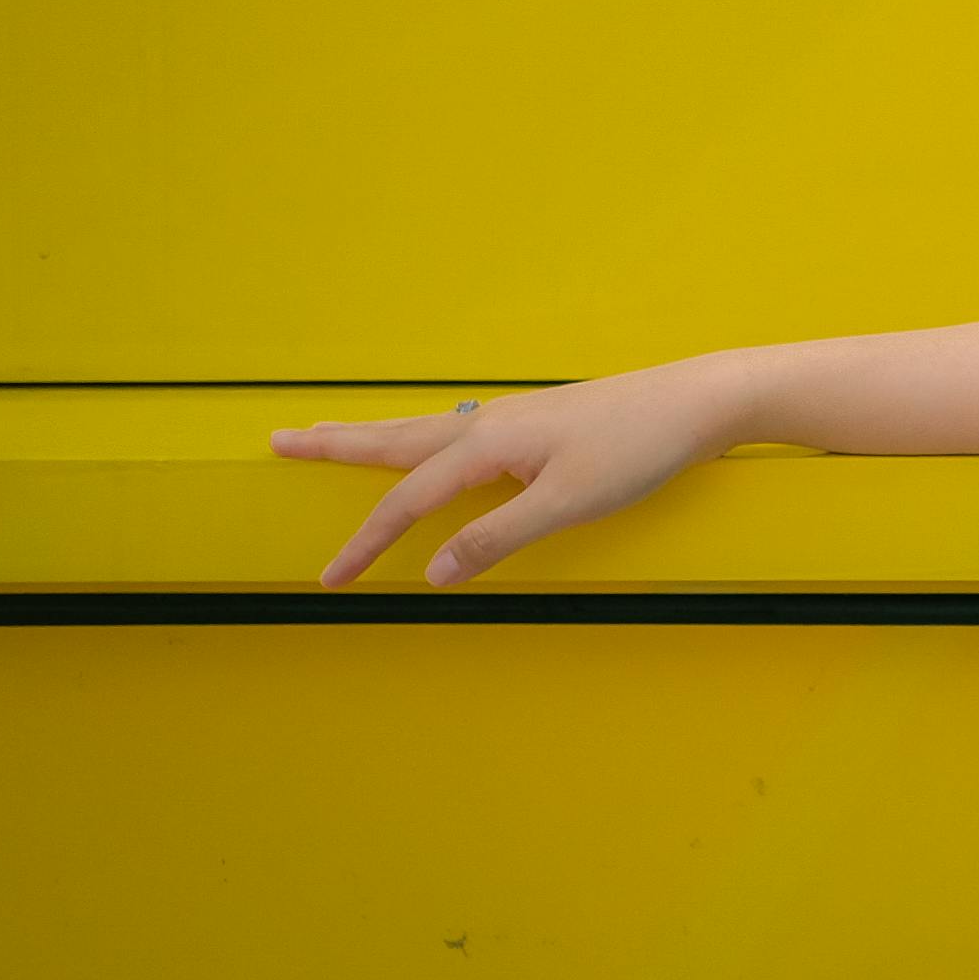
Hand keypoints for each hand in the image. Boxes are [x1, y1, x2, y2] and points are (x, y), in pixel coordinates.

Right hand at [271, 359, 757, 587]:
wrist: (699, 400)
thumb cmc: (639, 449)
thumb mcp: (566, 504)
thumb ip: (495, 537)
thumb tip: (431, 571)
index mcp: (487, 443)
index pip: (407, 501)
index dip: (365, 543)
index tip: (331, 579)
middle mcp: (490, 422)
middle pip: (395, 440)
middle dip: (336, 447)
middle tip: (279, 442)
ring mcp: (514, 418)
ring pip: (423, 430)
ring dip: (372, 436)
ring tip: (331, 436)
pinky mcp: (539, 421)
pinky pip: (456, 432)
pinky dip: (420, 439)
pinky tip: (427, 447)